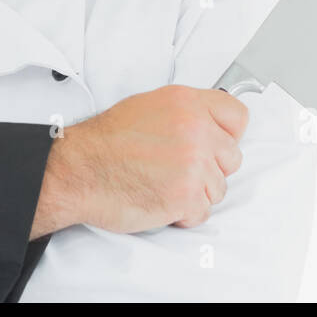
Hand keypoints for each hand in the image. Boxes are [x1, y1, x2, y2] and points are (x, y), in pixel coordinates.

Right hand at [30, 84, 248, 237]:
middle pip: (232, 157)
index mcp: (186, 102)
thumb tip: (211, 125)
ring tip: (163, 184)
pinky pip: (203, 212)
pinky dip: (184, 214)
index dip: (227, 135)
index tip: (215, 145)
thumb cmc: (107, 142)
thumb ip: (185, 113)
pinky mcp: (186, 194)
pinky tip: (160, 199)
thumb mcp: (148, 106)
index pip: (237, 116)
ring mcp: (193, 162)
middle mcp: (195, 128)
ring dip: (195, 193)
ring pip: (218, 188)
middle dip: (209, 169)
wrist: (80, 170)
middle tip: (178, 169)